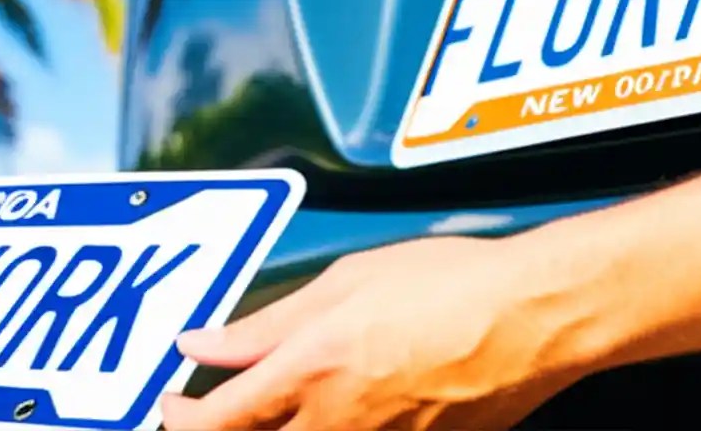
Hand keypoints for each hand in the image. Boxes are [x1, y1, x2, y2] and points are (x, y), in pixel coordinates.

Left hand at [160, 236, 599, 430]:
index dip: (177, 415)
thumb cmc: (450, 287)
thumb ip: (265, 322)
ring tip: (275, 405)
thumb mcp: (344, 284)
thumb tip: (204, 340)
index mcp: (311, 371)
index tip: (169, 400)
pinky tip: (334, 410)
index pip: (214, 420)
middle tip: (207, 408)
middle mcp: (336, 424)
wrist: (531, 320)